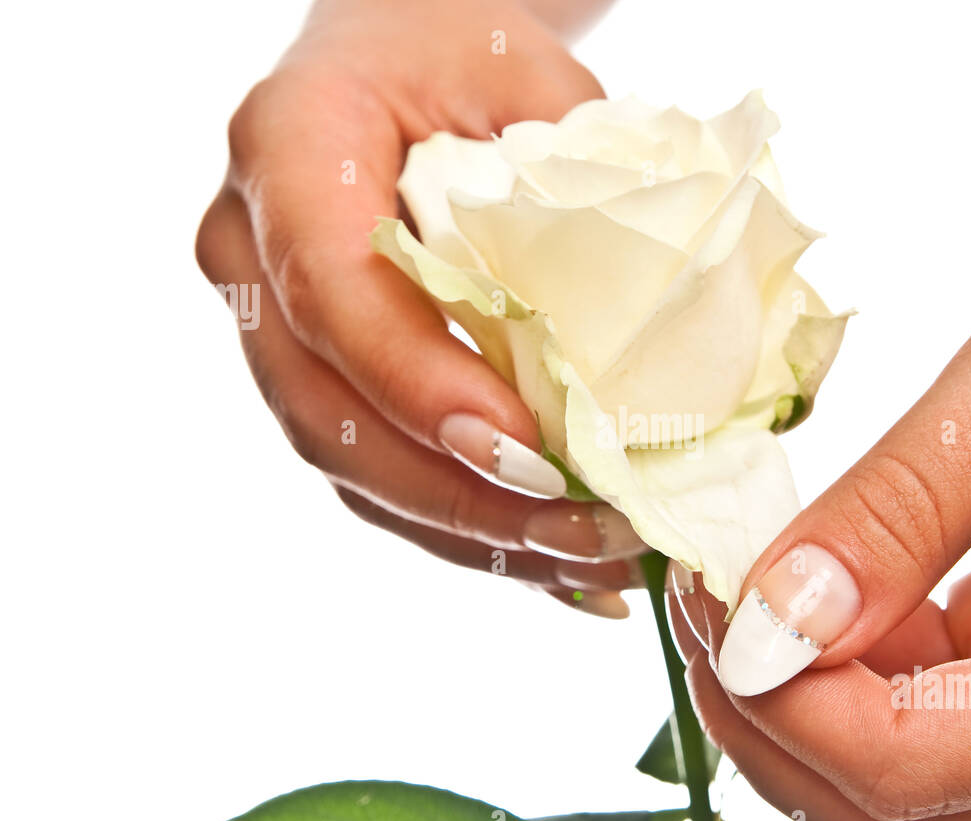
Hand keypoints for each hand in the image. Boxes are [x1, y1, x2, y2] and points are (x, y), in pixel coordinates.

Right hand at [196, 0, 639, 617]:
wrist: (392, 48)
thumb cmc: (454, 43)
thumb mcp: (523, 70)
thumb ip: (571, 180)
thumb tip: (660, 336)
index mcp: (286, 151)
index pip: (332, 294)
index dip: (420, 385)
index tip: (529, 455)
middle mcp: (251, 251)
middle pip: (328, 415)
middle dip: (464, 497)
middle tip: (590, 532)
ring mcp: (274, 326)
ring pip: (349, 468)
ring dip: (474, 534)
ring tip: (594, 562)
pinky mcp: (319, 375)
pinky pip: (376, 473)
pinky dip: (466, 528)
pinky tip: (552, 562)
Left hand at [669, 185, 970, 820]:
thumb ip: (900, 507)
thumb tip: (772, 620)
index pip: (914, 765)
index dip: (781, 700)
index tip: (708, 599)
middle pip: (897, 813)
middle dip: (772, 720)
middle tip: (701, 598)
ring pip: (902, 784)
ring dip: (800, 705)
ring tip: (740, 588)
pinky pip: (929, 721)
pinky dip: (849, 672)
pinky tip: (819, 587)